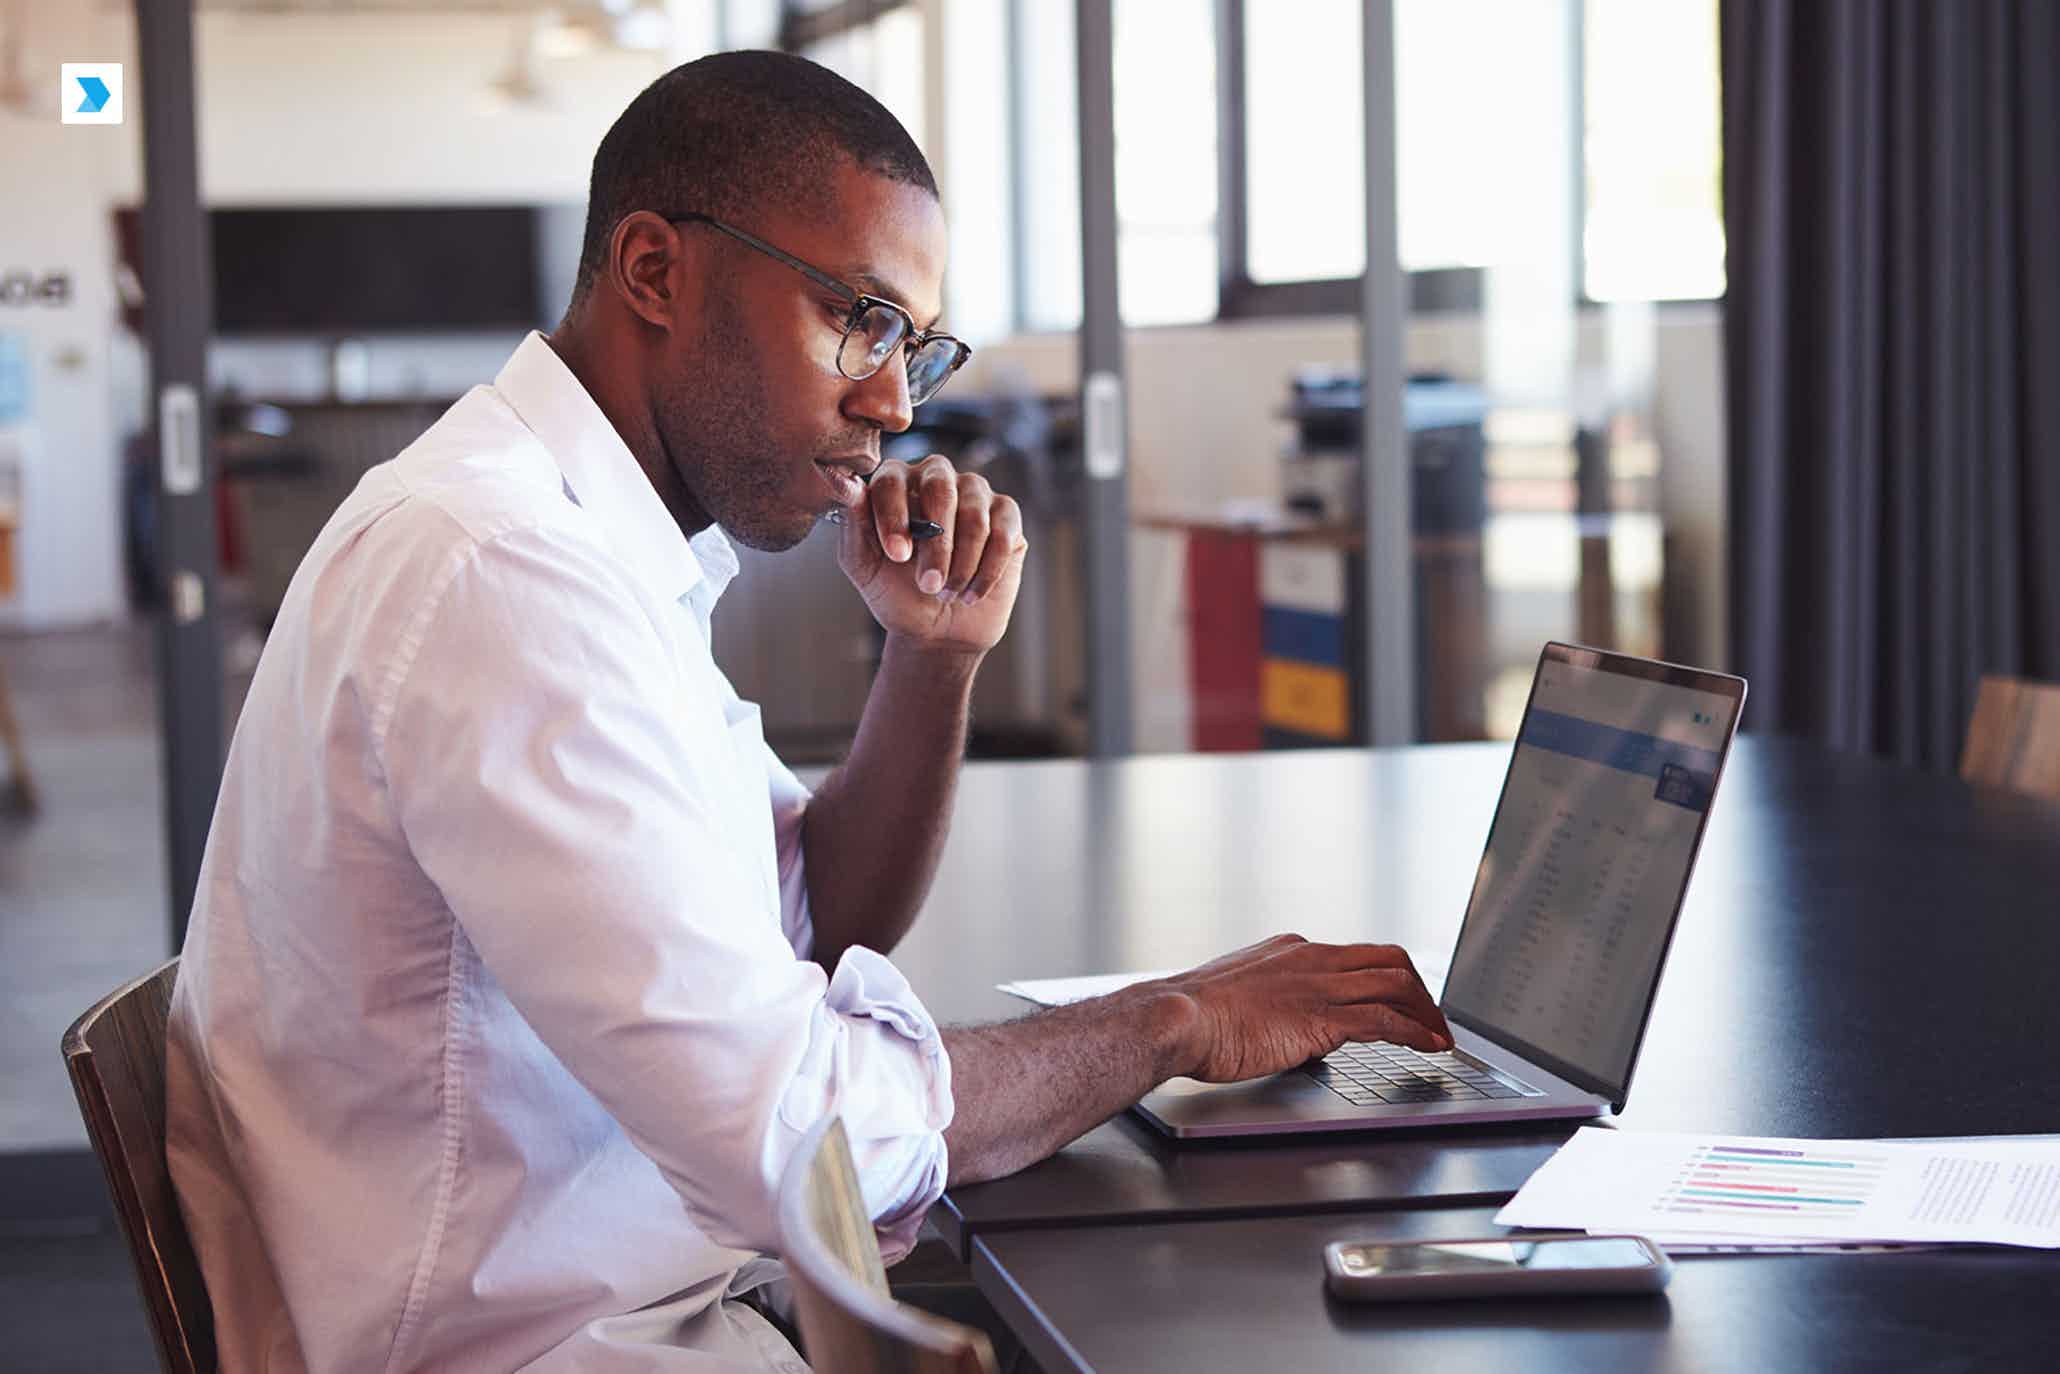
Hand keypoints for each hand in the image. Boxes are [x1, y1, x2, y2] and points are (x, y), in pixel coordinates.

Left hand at [838, 455, 1027, 655]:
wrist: (936, 630)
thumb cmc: (897, 593)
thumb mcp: (864, 566)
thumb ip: (853, 524)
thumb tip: (844, 482)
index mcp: (896, 482)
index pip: (892, 481)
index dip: (894, 517)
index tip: (897, 556)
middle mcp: (937, 477)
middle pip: (940, 488)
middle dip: (936, 544)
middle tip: (929, 584)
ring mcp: (975, 494)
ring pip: (974, 515)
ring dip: (960, 564)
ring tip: (946, 593)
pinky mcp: (1007, 516)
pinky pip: (1003, 535)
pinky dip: (986, 571)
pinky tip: (969, 595)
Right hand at [1150, 935, 1452, 1083]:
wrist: (1176, 1017)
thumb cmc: (1193, 1016)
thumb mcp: (1238, 998)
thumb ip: (1270, 1006)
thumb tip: (1287, 1033)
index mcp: (1292, 950)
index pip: (1357, 955)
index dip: (1389, 977)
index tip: (1403, 998)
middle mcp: (1312, 958)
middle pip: (1389, 960)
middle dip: (1420, 990)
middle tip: (1433, 1017)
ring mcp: (1318, 985)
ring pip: (1396, 984)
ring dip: (1427, 1011)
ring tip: (1441, 1036)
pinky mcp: (1321, 1017)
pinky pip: (1385, 1019)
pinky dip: (1416, 1031)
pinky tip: (1430, 1046)